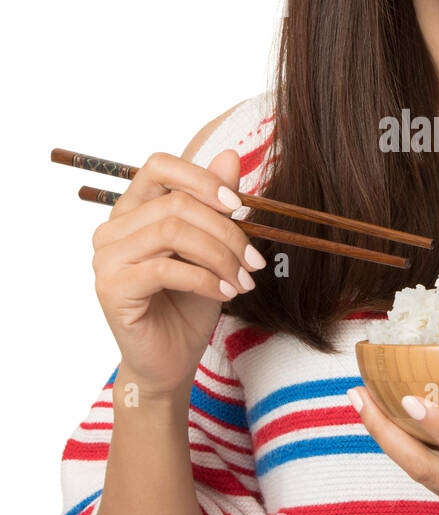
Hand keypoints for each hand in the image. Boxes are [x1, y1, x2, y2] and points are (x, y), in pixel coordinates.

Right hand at [91, 147, 266, 399]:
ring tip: (244, 280)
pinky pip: (166, 268)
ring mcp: (107, 257)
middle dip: (225, 230)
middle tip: (255, 259)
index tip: (239, 204)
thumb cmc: (190, 303)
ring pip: (172, 232)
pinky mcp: (112, 287)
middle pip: (175, 203)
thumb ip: (217, 204)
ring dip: (220, 255)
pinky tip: (227, 293)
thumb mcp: (213, 248)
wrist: (170, 359)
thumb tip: (231, 155)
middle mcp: (112, 228)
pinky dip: (206, 279)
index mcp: (133, 209)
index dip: (202, 178)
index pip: (159, 166)